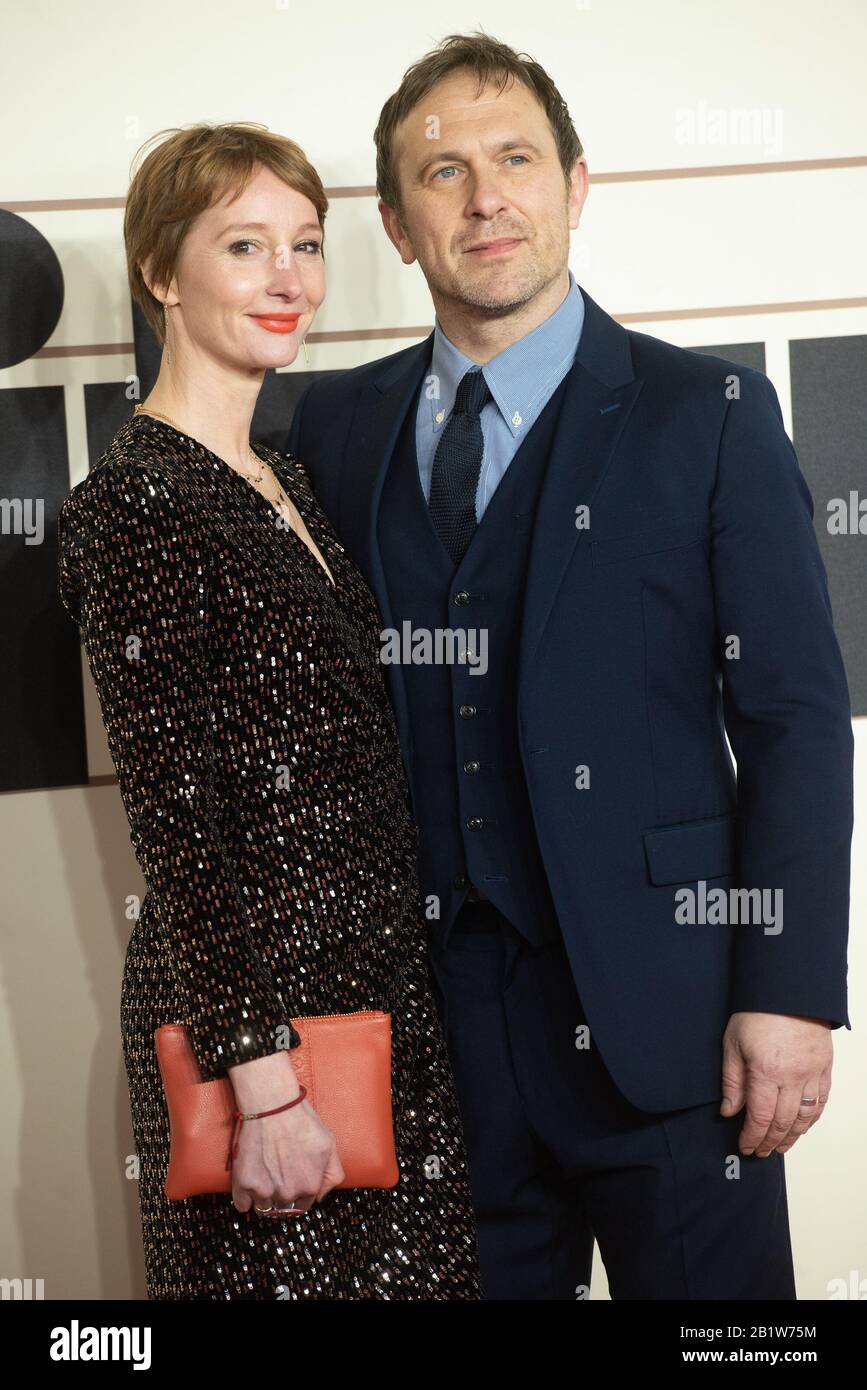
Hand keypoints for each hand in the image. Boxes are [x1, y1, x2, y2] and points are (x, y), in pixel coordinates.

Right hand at [227, 1049, 344, 1214]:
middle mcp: (287, 1193)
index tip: (291, 1182)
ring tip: (264, 1173)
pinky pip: (243, 1205)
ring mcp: (264, 1190)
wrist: (271, 1104)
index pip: (303, 1205)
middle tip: (277, 1173)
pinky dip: (245, 1197)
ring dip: (263, 1197)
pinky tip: (250, 1180)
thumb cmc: (300, 1120)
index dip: (298, 1193)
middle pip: (283, 1206)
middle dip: (281, 1193)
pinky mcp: (244, 1183)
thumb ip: (332, 1175)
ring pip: (263, 1206)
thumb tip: (321, 1195)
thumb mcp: (328, 1144)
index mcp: (309, 1186)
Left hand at [720, 1012, 832, 1156]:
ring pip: (805, 1117)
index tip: (745, 1146)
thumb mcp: (732, 1043)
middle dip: (769, 1142)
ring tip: (780, 1146)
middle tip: (760, 1152)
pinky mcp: (824, 1067)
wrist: (788, 989)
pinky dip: (811, 1119)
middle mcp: (792, 1077)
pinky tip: (802, 1126)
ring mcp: (812, 1073)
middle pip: (782, 1122)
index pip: (760, 1118)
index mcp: (765, 1072)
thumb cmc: (757, 1012)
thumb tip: (729, 1111)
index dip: (752, 1137)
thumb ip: (732, 1080)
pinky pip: (821, 1101)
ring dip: (792, 1136)